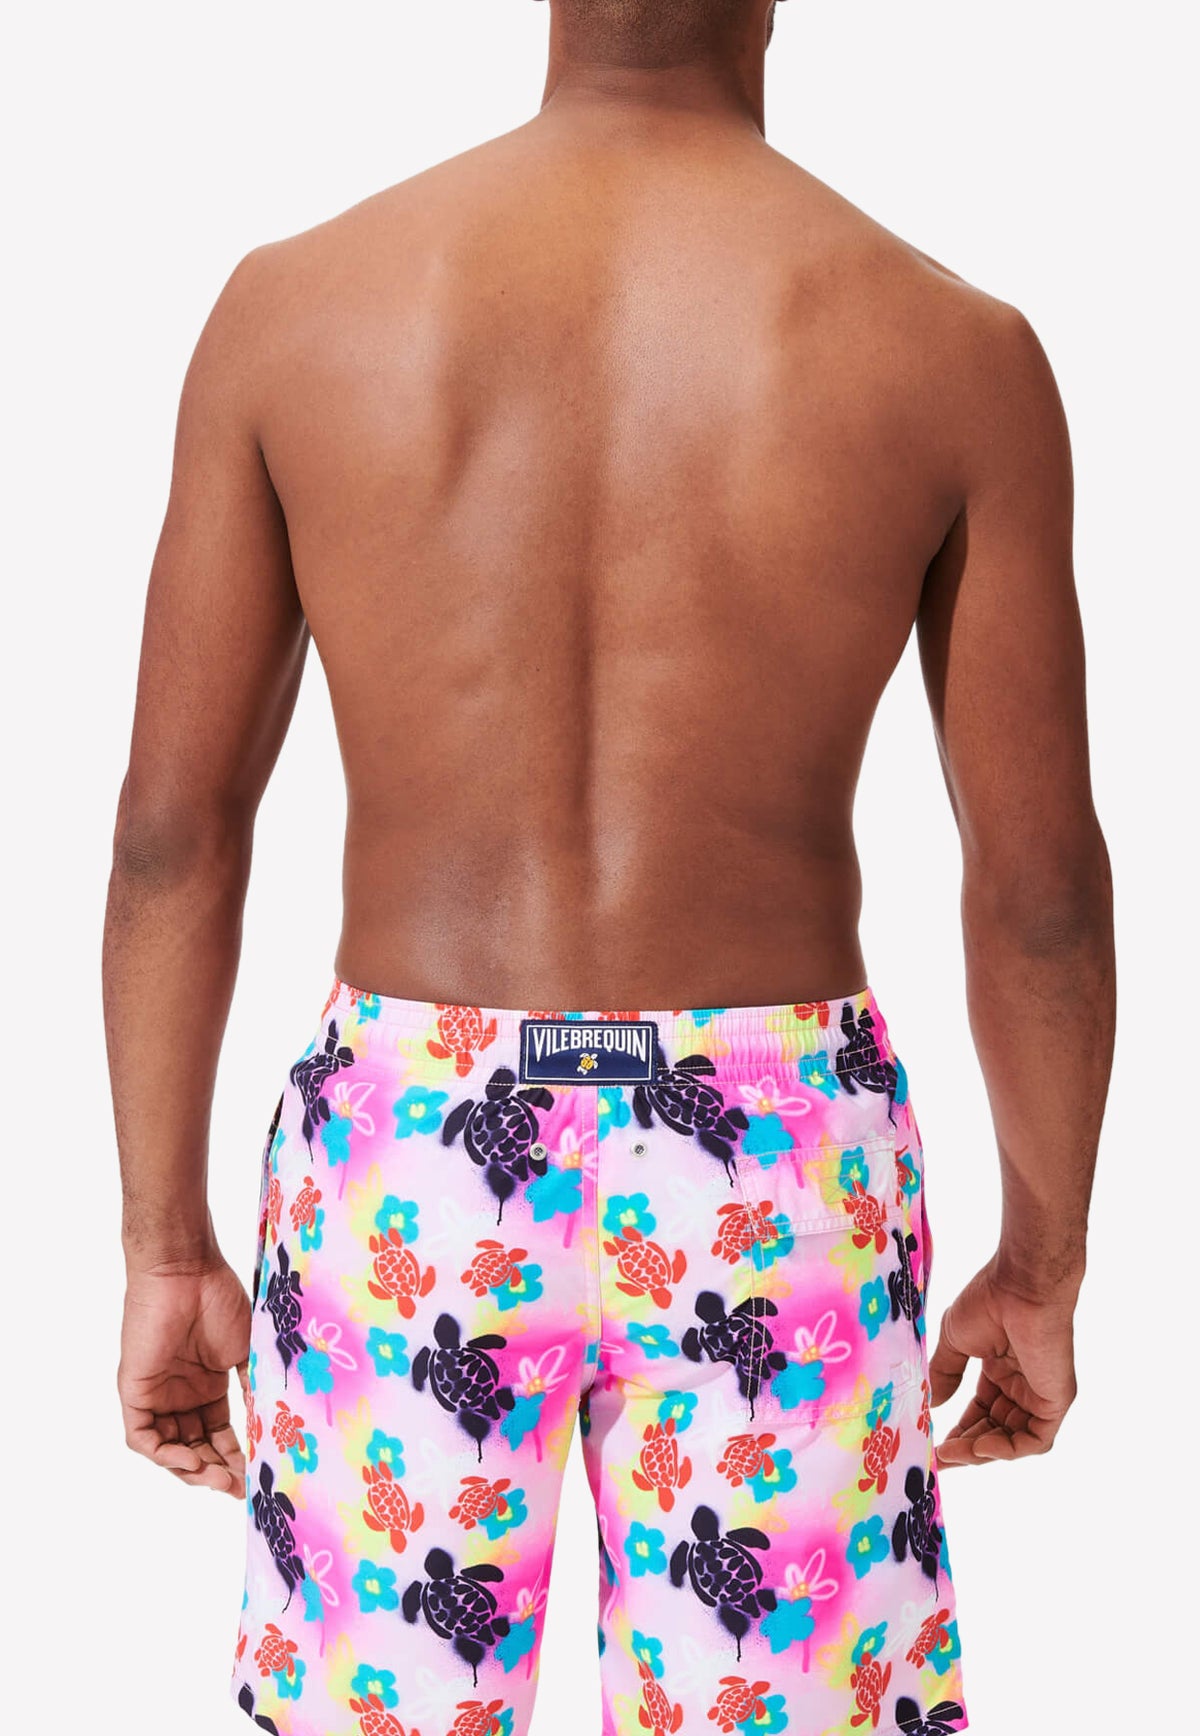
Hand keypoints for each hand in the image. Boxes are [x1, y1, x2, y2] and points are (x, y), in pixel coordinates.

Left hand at [119, 1256, 251, 1496]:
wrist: (186, 1273)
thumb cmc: (218, 1300)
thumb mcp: (245, 1352)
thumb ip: (253, 1388)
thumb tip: (270, 1425)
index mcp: (207, 1386)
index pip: (219, 1434)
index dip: (236, 1457)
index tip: (256, 1477)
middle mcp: (180, 1395)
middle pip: (196, 1447)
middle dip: (217, 1471)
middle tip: (239, 1488)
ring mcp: (157, 1395)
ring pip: (169, 1449)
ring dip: (193, 1469)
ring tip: (220, 1478)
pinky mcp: (135, 1392)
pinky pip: (143, 1438)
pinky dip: (165, 1454)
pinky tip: (191, 1460)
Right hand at [929, 1253, 1078, 1466]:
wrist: (1020, 1287)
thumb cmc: (988, 1302)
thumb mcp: (956, 1341)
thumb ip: (946, 1374)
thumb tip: (933, 1406)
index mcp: (1000, 1371)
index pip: (981, 1413)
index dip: (959, 1432)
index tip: (935, 1448)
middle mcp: (1021, 1386)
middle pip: (994, 1431)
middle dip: (967, 1448)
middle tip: (940, 1459)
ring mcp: (1040, 1395)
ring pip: (1012, 1440)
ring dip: (982, 1452)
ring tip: (953, 1454)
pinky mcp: (1056, 1401)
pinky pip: (1035, 1439)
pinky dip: (1009, 1450)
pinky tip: (982, 1447)